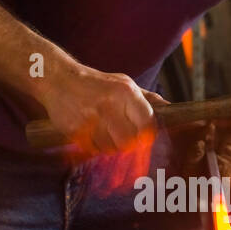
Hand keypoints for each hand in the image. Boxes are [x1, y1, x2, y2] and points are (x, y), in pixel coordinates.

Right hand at [40, 59, 163, 155]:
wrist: (59, 79)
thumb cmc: (97, 84)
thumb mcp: (124, 83)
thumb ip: (148, 99)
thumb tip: (172, 109)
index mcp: (125, 92)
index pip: (146, 123)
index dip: (147, 134)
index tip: (144, 136)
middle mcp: (108, 105)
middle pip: (129, 141)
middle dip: (129, 143)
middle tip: (124, 137)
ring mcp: (90, 119)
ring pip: (111, 148)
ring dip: (112, 146)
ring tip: (107, 134)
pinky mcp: (75, 130)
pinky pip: (93, 149)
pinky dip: (96, 147)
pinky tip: (94, 135)